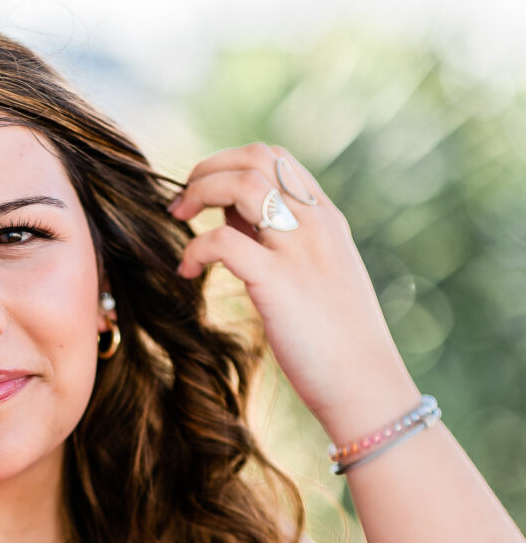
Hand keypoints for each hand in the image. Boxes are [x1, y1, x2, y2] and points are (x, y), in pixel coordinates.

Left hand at [169, 142, 419, 439]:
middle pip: (255, 157)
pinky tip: (187, 271)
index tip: (206, 195)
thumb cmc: (337, 341)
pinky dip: (196, 248)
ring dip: (199, 193)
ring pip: (242, 184)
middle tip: (181, 205)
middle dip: (208, 169)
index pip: (276, 158)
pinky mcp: (279, 283)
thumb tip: (230, 218)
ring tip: (178, 222)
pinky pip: (225, 241)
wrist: (365, 385)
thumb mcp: (316, 277)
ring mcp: (300, 250)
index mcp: (326, 219)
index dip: (230, 163)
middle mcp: (315, 224)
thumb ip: (279, 242)